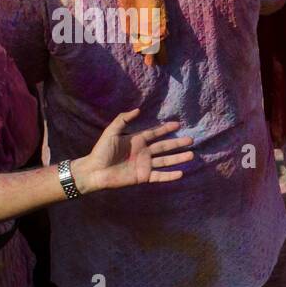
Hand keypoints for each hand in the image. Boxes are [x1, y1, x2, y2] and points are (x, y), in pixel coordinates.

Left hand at [70, 110, 194, 193]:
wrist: (95, 171)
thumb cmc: (101, 151)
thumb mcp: (111, 132)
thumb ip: (123, 120)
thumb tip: (138, 109)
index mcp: (137, 140)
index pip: (155, 133)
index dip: (166, 129)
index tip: (178, 124)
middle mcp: (144, 152)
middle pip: (164, 147)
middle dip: (177, 143)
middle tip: (191, 140)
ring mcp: (145, 165)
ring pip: (166, 161)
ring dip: (178, 159)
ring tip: (191, 155)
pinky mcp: (144, 177)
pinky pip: (160, 176)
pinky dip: (170, 176)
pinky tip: (180, 173)